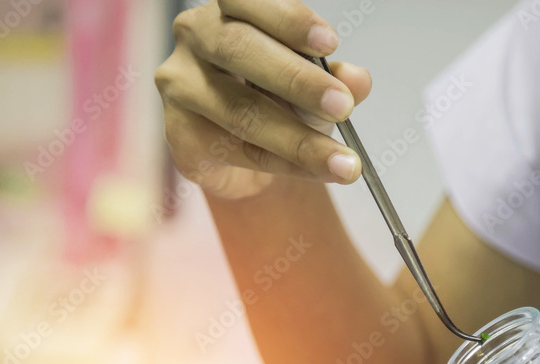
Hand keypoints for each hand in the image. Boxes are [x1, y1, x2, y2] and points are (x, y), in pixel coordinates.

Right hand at [154, 0, 370, 199]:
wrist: (240, 153)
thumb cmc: (273, 99)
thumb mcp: (311, 85)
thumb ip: (334, 78)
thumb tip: (358, 80)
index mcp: (228, 12)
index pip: (246, 0)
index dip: (288, 19)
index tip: (329, 44)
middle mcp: (195, 38)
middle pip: (238, 50)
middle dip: (297, 80)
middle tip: (341, 105)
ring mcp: (181, 86)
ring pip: (240, 110)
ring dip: (299, 139)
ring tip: (343, 160)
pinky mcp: (180, 133)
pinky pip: (239, 150)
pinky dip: (287, 164)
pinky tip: (318, 170)